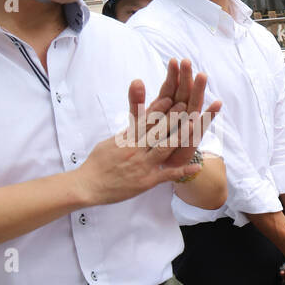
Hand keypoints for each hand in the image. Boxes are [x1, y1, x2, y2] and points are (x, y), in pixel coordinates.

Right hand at [76, 59, 220, 204]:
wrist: (88, 186)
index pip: (143, 121)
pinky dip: (182, 171)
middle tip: (186, 105)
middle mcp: (135, 150)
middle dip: (172, 118)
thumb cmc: (97, 164)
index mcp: (126, 140)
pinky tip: (196, 166)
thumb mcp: (109, 143)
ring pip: (164, 149)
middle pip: (156, 131)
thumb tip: (135, 123)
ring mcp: (142, 165)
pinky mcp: (146, 181)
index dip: (158, 109)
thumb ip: (125, 134)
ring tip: (194, 126)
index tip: (170, 98)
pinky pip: (166, 175)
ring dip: (180, 136)